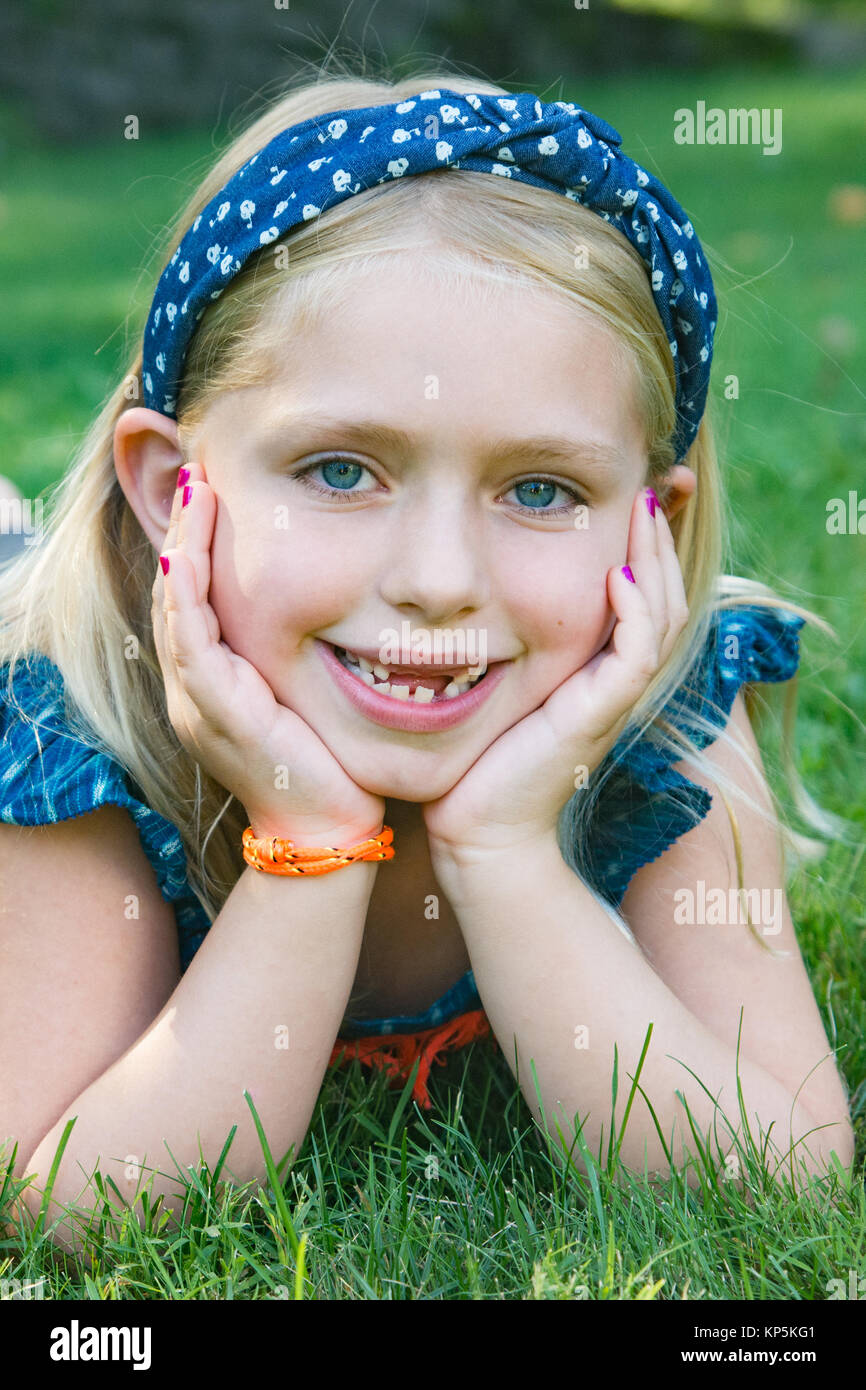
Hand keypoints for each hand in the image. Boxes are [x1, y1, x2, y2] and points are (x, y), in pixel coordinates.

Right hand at [152, 461, 385, 847]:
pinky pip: (189, 641)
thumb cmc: (333, 763)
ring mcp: (197, 700)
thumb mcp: (313, 691)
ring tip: (196, 488)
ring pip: (175, 605)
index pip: (194, 593)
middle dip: (184, 525)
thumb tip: (350, 595)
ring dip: (183, 543)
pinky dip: (189, 591)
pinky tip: (193, 548)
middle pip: (175, 588)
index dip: (199, 537)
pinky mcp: (215, 712)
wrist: (329, 831)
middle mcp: (195, 686)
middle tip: (195, 467)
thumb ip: (309, 647)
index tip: (214, 484)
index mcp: (215, 679)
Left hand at [422, 485, 689, 863]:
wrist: (474, 829)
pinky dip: (636, 613)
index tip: (635, 486)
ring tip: (643, 506)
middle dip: (659, 533)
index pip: (638, 589)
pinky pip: (636, 655)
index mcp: (593, 664)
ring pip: (661, 614)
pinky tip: (617, 575)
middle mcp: (612, 676)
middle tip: (657, 477)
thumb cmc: (470, 757)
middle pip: (662, 591)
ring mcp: (611, 697)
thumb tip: (461, 585)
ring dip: (654, 558)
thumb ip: (491, 635)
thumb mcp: (484, 680)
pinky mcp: (599, 716)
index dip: (643, 540)